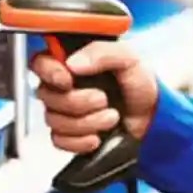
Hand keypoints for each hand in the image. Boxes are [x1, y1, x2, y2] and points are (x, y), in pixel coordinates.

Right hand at [30, 41, 159, 153]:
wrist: (152, 117)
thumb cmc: (140, 84)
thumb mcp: (129, 58)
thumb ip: (102, 52)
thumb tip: (73, 62)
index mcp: (74, 61)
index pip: (40, 62)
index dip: (49, 72)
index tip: (67, 79)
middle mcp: (65, 85)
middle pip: (47, 96)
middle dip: (79, 102)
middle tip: (104, 99)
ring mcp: (65, 111)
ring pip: (54, 120)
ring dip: (87, 122)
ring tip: (111, 116)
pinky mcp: (69, 134)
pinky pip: (59, 140)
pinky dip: (81, 141)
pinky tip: (98, 136)